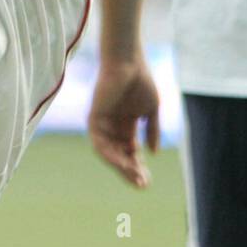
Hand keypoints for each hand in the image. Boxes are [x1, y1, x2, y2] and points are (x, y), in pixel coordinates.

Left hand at [88, 57, 160, 187]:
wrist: (128, 62)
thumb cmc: (140, 80)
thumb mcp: (151, 110)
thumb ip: (152, 130)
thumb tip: (153, 153)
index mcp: (126, 125)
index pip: (130, 153)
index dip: (139, 167)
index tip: (148, 181)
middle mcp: (112, 127)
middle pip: (120, 156)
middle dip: (131, 171)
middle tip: (143, 185)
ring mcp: (102, 124)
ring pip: (110, 154)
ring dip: (122, 167)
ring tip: (135, 178)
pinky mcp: (94, 119)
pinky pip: (99, 144)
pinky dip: (111, 155)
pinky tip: (123, 164)